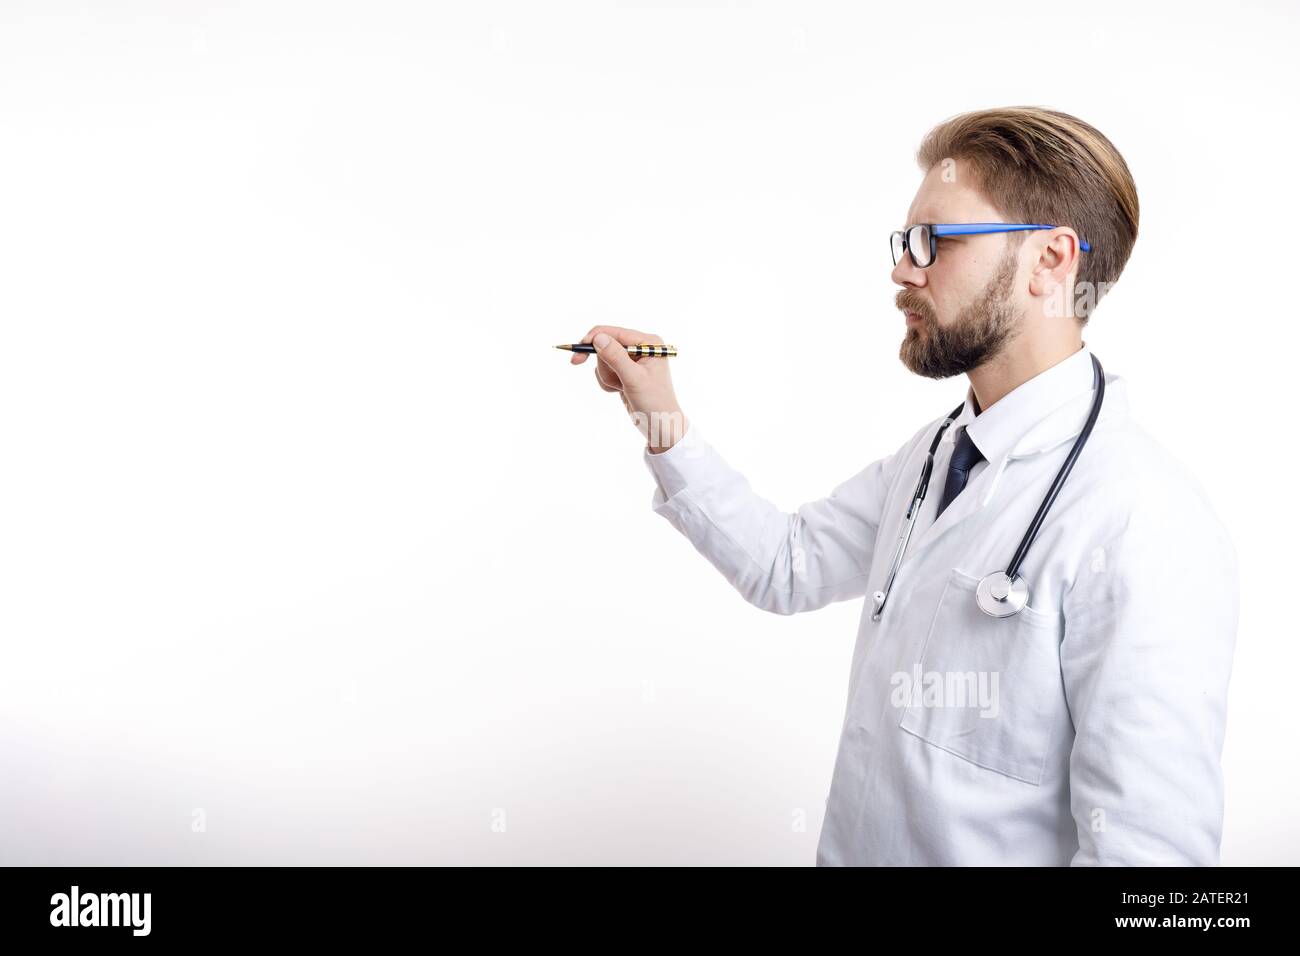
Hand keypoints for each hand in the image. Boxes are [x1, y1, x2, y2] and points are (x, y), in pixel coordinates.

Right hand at [571, 325, 688, 451]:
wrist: (660, 426)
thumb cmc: (654, 403)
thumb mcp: (634, 379)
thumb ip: (616, 357)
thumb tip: (598, 337)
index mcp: (648, 342)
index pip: (613, 333)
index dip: (593, 341)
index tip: (577, 357)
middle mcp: (640, 347)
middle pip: (605, 346)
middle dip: (606, 367)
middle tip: (616, 383)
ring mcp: (632, 360)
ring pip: (603, 360)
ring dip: (608, 377)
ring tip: (622, 388)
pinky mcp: (625, 372)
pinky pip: (606, 371)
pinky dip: (608, 383)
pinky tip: (620, 391)